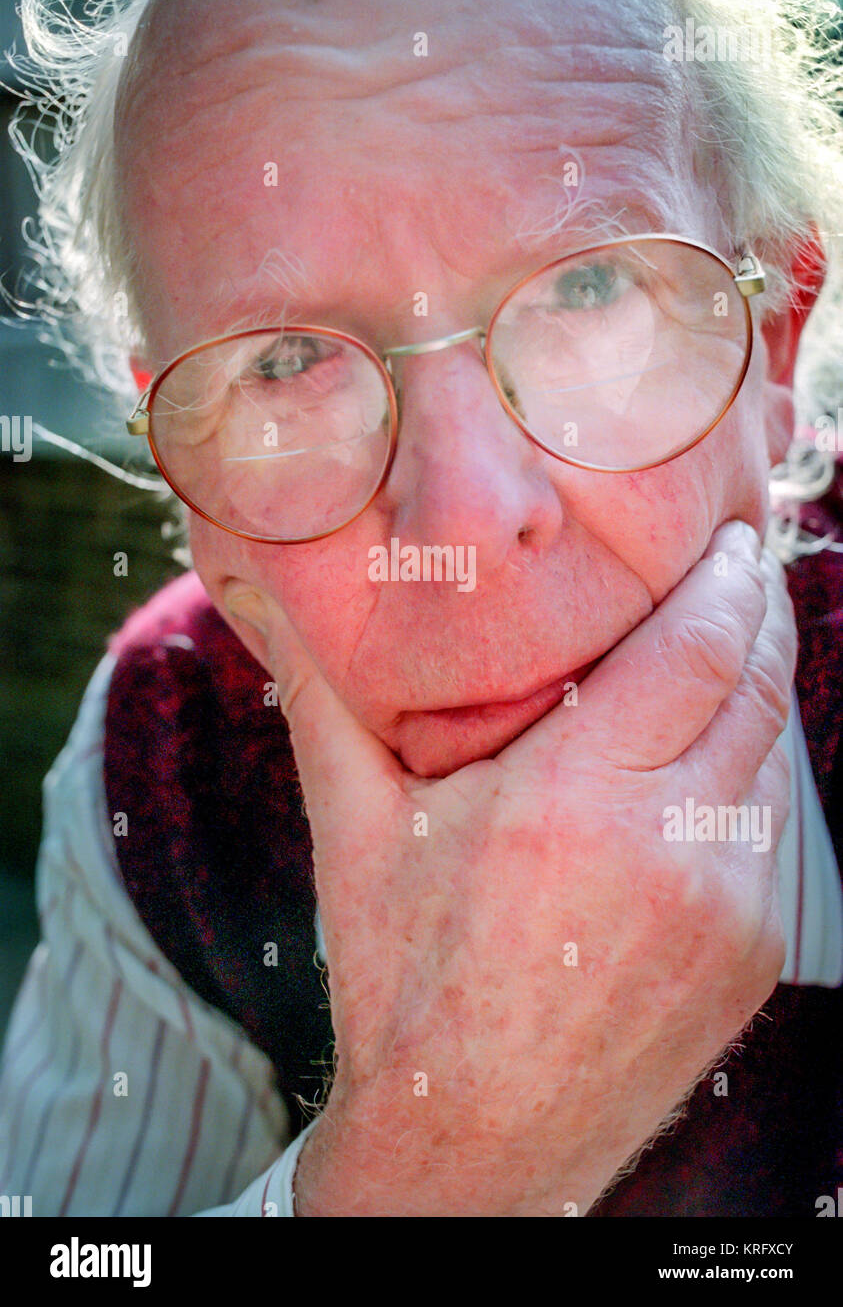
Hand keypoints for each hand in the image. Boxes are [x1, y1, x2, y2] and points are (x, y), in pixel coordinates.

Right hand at [231, 520, 794, 1215]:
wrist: (469, 1148)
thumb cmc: (403, 981)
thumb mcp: (356, 834)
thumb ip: (326, 698)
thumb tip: (270, 597)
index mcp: (572, 800)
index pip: (694, 648)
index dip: (724, 579)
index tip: (727, 538)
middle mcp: (669, 847)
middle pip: (754, 686)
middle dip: (756, 615)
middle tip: (739, 569)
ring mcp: (727, 908)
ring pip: (774, 756)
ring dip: (757, 694)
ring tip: (723, 655)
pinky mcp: (754, 954)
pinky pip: (772, 830)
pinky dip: (752, 777)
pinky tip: (710, 762)